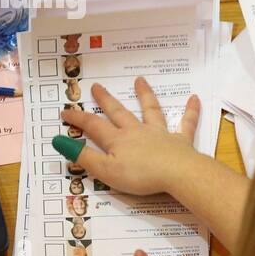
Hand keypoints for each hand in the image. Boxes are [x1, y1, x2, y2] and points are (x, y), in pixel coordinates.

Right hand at [58, 77, 201, 196]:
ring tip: (140, 80)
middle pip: (119, 112)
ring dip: (145, 95)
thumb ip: (83, 156)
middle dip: (106, 100)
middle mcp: (137, 132)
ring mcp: (160, 134)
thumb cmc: (140, 176)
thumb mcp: (105, 170)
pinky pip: (186, 122)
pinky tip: (194, 98)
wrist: (177, 174)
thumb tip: (60, 141)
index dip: (78, 118)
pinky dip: (190, 110)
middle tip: (97, 86)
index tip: (65, 111)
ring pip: (151, 110)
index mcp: (117, 140)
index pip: (93, 126)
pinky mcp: (180, 141)